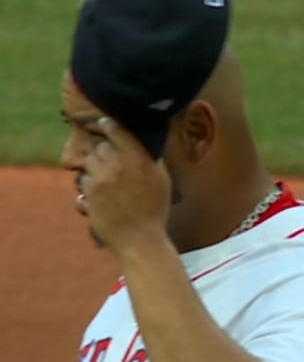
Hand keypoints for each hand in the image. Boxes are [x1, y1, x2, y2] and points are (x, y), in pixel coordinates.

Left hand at [79, 117, 173, 253]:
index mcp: (139, 159)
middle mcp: (118, 165)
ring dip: (95, 168)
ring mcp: (101, 178)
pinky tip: (103, 196)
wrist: (140, 239)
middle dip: (103, 152)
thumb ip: (151, 159)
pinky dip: (90, 185)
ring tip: (108, 182)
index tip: (104, 122)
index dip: (108, 125)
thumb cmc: (155, 210)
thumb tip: (142, 144)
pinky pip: (83, 180)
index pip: (117, 131)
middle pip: (100, 147)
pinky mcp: (89, 192)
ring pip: (89, 162)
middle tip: (111, 163)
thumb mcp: (162, 180)